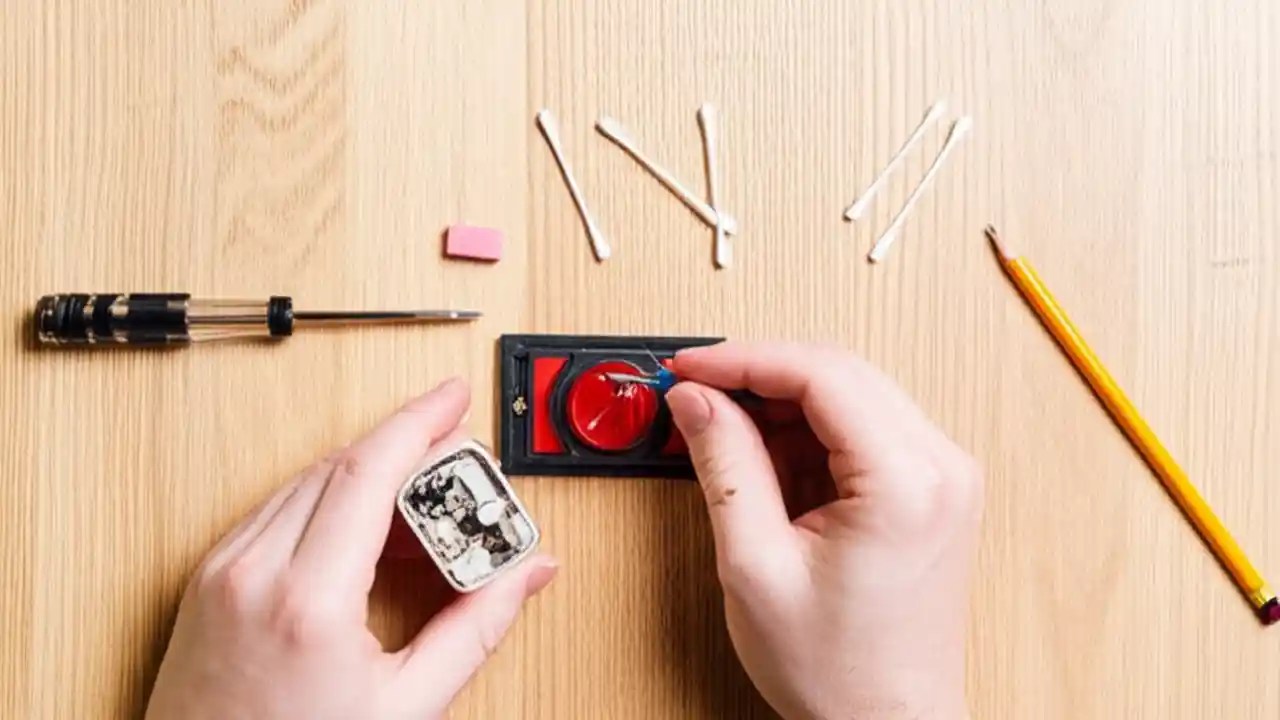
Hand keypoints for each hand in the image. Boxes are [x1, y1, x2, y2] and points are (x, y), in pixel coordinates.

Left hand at [146, 378, 557, 719]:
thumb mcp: (405, 708)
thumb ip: (475, 630)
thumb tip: (525, 575)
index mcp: (306, 601)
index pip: (368, 471)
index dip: (420, 421)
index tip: (454, 397)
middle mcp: (251, 571)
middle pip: (340, 465)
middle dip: (406, 447)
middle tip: (458, 463)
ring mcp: (221, 572)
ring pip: (306, 481)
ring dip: (367, 474)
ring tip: (421, 507)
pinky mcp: (206, 580)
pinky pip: (276, 509)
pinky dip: (328, 501)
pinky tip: (365, 531)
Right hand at [666, 343, 981, 719]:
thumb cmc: (838, 670)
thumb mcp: (755, 565)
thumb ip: (724, 466)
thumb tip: (697, 400)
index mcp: (905, 482)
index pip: (820, 373)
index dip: (743, 358)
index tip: (690, 366)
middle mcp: (940, 467)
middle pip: (839, 372)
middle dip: (758, 374)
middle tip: (696, 391)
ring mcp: (943, 474)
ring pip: (850, 393)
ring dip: (782, 401)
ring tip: (723, 430)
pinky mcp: (931, 487)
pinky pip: (864, 426)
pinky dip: (809, 429)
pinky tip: (767, 454)